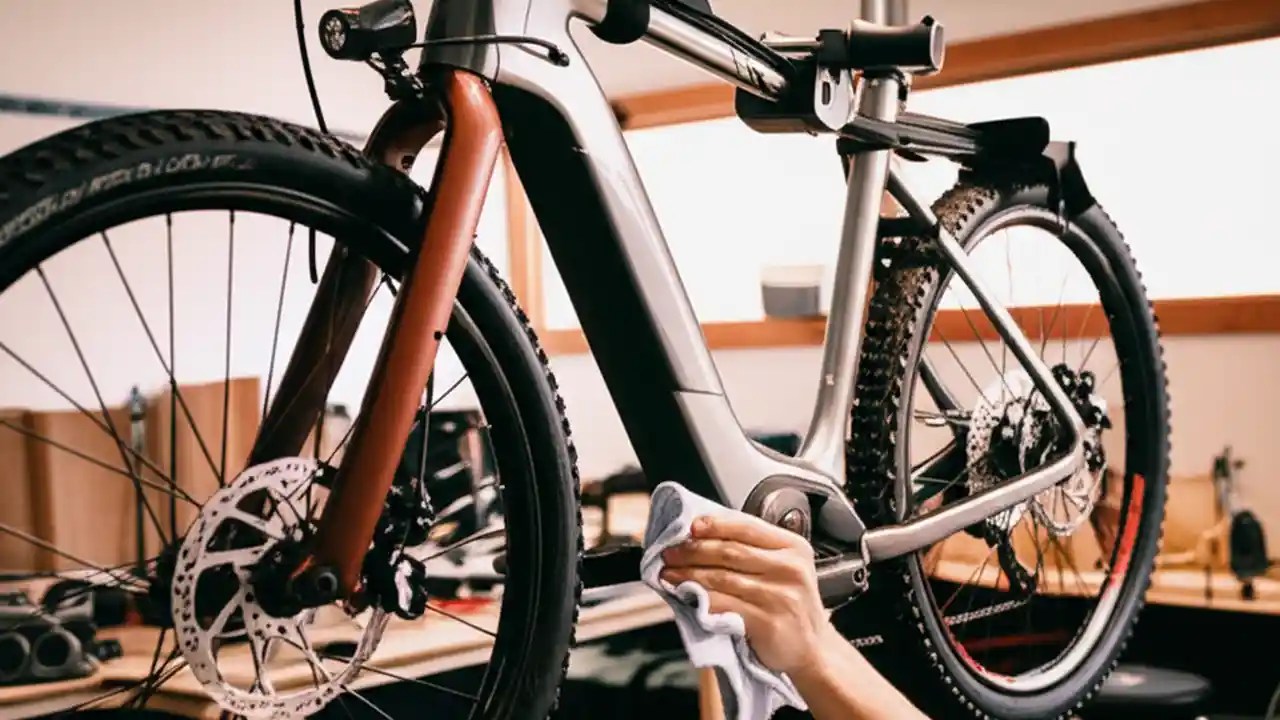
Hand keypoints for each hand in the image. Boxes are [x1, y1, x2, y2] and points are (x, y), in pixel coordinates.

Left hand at [659, 512, 828, 674]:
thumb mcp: (784, 567)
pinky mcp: (767, 622)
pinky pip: (724, 603)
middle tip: (669, 552)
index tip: (689, 526)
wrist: (812, 649)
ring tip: (668, 572)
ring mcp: (780, 596)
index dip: (714, 525)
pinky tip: (684, 595)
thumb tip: (702, 534)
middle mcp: (789, 568)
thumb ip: (754, 549)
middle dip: (693, 550)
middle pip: (730, 551)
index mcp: (793, 547)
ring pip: (722, 577)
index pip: (747, 526)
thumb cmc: (790, 604)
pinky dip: (699, 598)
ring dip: (689, 574)